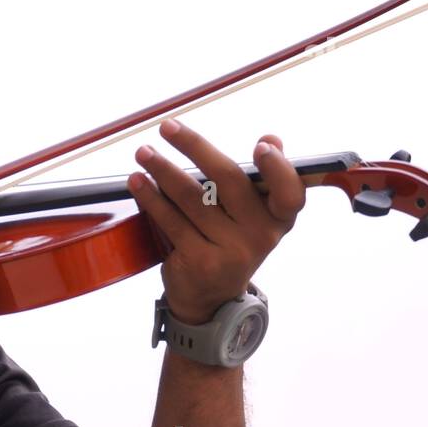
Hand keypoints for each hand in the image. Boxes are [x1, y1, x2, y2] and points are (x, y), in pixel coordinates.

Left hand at [128, 119, 304, 324]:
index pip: (290, 193)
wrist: (210, 299)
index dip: (279, 170)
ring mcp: (230, 252)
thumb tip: (273, 138)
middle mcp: (261, 236)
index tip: (261, 146)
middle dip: (195, 148)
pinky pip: (171, 220)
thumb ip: (257, 179)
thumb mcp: (251, 216)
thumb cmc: (229, 242)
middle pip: (228, 181)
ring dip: (162, 170)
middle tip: (168, 127)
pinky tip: (137, 182)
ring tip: (143, 153)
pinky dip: (151, 198)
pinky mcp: (200, 261)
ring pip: (192, 198)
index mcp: (278, 219)